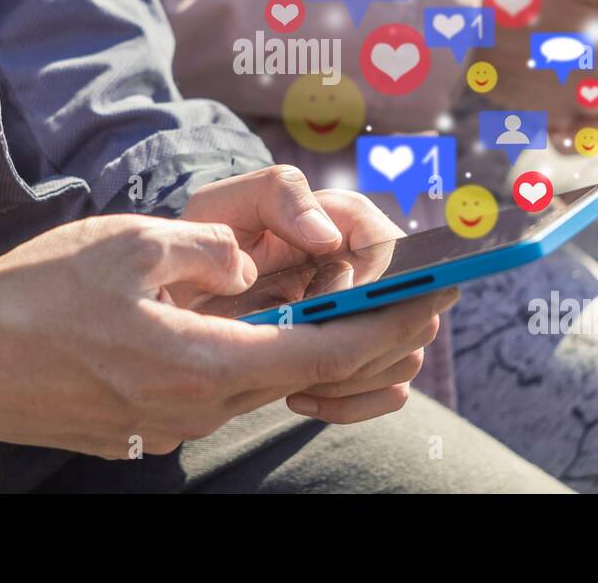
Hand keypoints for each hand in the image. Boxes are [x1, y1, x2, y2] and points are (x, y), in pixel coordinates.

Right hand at [0, 167, 455, 456]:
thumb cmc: (37, 295)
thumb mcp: (128, 243)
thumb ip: (207, 248)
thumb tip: (248, 261)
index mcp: (204, 361)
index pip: (322, 351)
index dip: (384, 327)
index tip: (429, 303)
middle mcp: (197, 406)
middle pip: (302, 375)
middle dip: (362, 341)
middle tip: (409, 303)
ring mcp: (170, 424)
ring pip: (262, 385)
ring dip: (308, 352)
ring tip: (346, 312)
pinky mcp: (145, 427)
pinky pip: (219, 396)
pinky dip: (256, 364)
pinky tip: (256, 333)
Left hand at [182, 169, 431, 419]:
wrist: (186, 293)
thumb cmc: (210, 242)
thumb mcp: (229, 204)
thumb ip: (279, 195)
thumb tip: (327, 237)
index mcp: (345, 223)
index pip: (392, 245)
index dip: (374, 278)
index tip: (334, 302)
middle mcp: (368, 270)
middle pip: (412, 307)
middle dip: (367, 336)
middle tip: (310, 347)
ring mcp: (368, 317)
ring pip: (405, 354)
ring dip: (357, 375)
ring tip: (297, 381)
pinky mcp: (357, 358)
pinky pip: (388, 390)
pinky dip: (353, 402)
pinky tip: (299, 399)